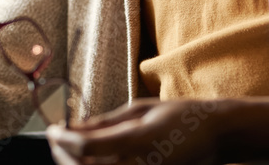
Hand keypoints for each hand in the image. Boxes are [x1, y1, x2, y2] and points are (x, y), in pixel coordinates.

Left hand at [45, 96, 268, 164]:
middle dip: (62, 155)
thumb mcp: (141, 109)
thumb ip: (105, 122)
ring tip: (67, 149)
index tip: (52, 129)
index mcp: (139, 141)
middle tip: (54, 139)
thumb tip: (72, 127)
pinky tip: (89, 161)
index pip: (86, 148)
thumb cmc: (180, 116)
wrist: (216, 137)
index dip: (61, 140)